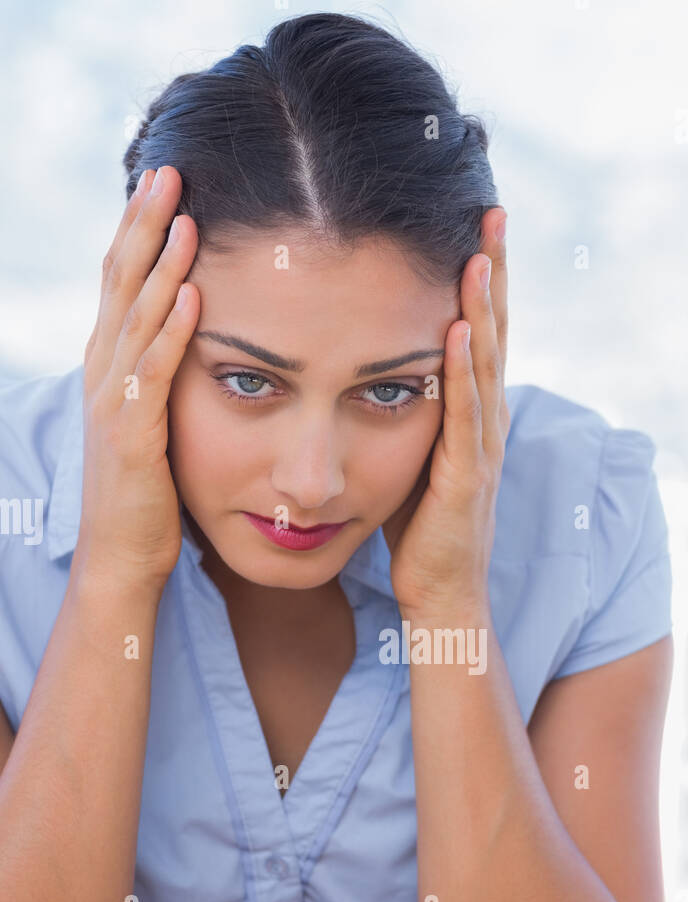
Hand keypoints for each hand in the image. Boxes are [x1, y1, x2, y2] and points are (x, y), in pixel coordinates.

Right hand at [75, 165, 200, 594]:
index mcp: (110, 363)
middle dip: (144, 224)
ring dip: (161, 264)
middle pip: (120, 281)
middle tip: (168, 170)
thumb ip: (164, 374)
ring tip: (184, 215)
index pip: (120, 280)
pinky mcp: (134, 435)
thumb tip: (193, 333)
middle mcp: (104, 372)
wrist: (123, 557)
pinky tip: (191, 296)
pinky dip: (172, 331)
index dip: (139, 229)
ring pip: (136, 317)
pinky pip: (154, 373)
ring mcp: (114, 401)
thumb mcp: (155, 418)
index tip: (163, 181)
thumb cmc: (149, 491)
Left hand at [382, 207, 509, 619]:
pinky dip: (462, 370)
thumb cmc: (422, 528)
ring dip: (483, 306)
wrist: (443, 593)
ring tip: (479, 252)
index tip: (476, 222)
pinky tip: (457, 331)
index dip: (482, 277)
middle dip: (493, 270)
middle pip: (493, 331)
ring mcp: (481, 448)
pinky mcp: (464, 477)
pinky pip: (464, 415)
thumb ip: (408, 410)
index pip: (479, 330)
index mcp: (473, 412)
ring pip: (484, 364)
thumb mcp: (412, 453)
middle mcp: (487, 420)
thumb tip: (378, 366)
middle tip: (492, 209)